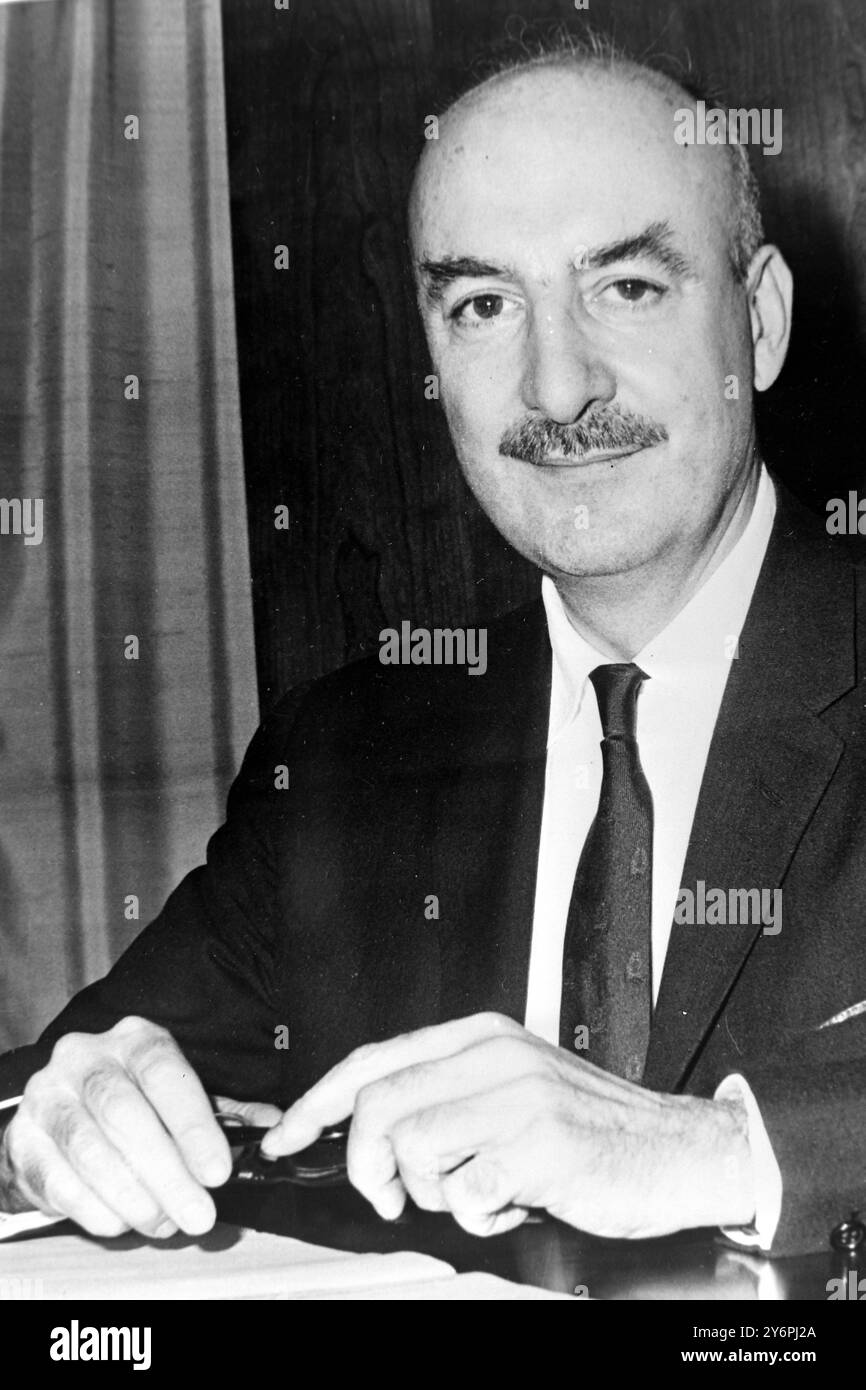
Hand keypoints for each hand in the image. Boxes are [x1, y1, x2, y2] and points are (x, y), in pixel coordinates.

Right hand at [0, 1016, 280, 1237]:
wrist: (63, 1110)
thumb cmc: (138, 1104)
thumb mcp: (183, 1097)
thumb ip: (226, 1114)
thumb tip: (275, 1132)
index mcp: (136, 1040)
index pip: (166, 1073)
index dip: (193, 1125)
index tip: (218, 1172)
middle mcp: (86, 1057)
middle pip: (125, 1113)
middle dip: (167, 1172)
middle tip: (198, 1214)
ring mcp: (48, 1095)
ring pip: (89, 1147)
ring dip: (132, 1195)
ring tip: (165, 1223)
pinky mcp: (22, 1137)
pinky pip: (56, 1178)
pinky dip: (93, 1207)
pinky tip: (122, 1222)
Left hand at [262, 1013, 754, 1237]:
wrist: (677, 1149)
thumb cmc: (590, 1127)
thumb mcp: (512, 1088)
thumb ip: (446, 1095)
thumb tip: (364, 1130)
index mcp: (481, 1036)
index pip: (373, 1059)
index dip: (317, 1101)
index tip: (287, 1135)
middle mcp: (494, 1056)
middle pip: (378, 1105)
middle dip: (366, 1164)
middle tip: (389, 1194)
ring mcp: (518, 1097)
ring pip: (412, 1149)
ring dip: (430, 1194)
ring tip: (475, 1192)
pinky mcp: (540, 1145)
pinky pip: (464, 1193)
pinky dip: (476, 1217)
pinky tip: (511, 1204)